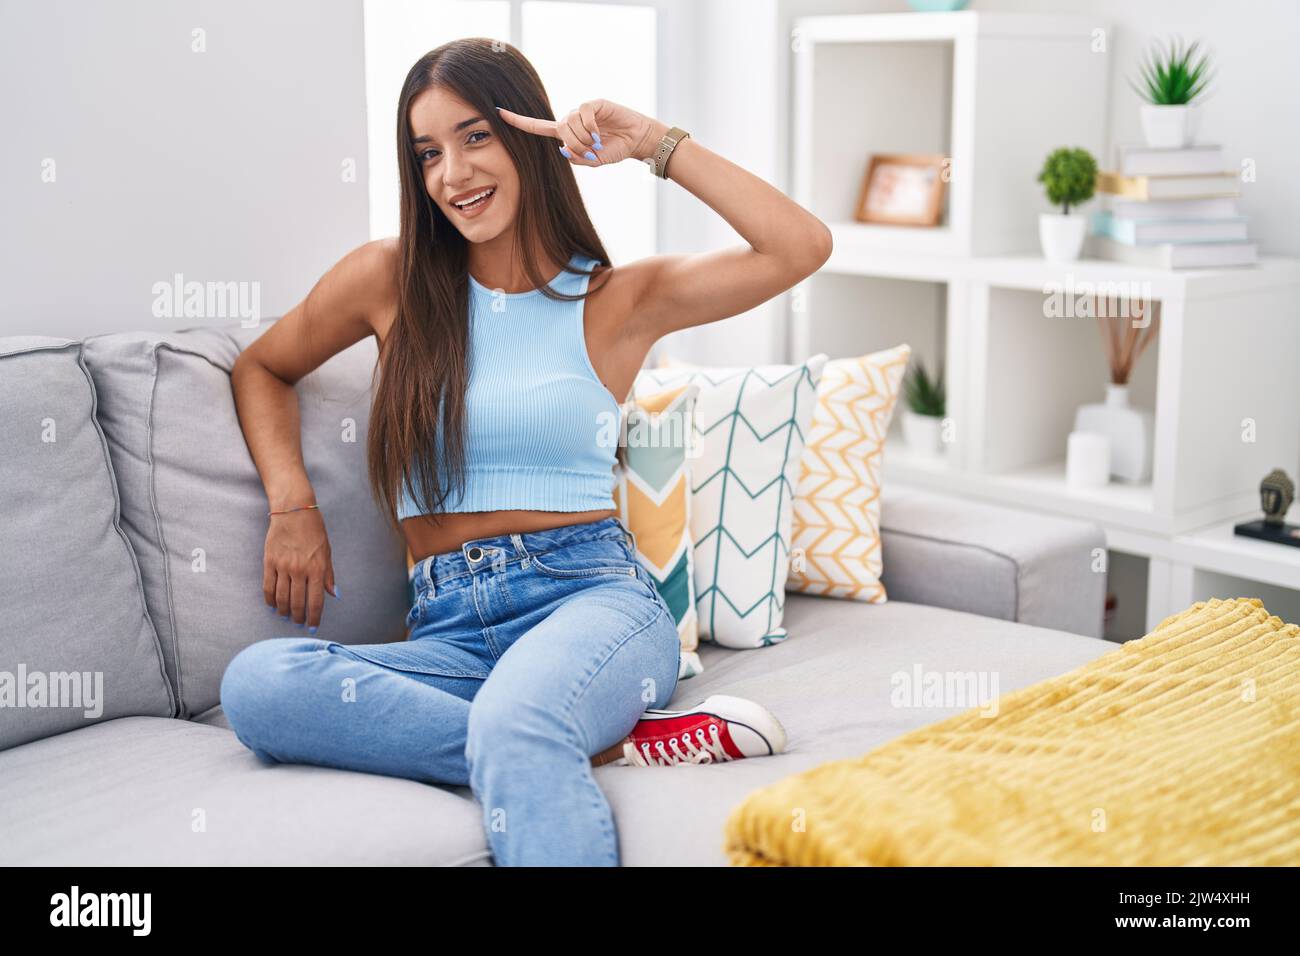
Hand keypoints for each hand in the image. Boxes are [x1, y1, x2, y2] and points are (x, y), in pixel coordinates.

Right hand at [263, 507, 336, 632]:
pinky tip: (272, 605)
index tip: (313, 626)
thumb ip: (329, 575)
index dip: (314, 617)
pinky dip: (270, 599)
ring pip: (281, 598)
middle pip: (297, 603)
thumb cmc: (314, 531)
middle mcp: (299, 570)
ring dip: (283, 611)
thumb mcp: (327, 552)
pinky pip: (268, 586)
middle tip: (298, 623)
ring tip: (286, 617)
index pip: (316, 601)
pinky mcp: (269, 562)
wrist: (294, 511)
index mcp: (317, 569)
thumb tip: (334, 594)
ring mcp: (282, 567)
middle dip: (298, 617)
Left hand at [496, 99, 667, 168]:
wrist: (636, 141)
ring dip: (585, 138)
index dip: (519, 121)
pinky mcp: (595, 104)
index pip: (537, 127)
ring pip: (571, 123)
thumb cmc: (615, 151)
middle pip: (560, 131)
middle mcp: (571, 120)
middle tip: (592, 151)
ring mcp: (583, 111)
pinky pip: (584, 113)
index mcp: (566, 134)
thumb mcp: (594, 161)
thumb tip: (564, 149)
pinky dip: (590, 126)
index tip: (499, 113)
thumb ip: (577, 159)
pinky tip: (600, 133)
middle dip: (576, 145)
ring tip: (599, 143)